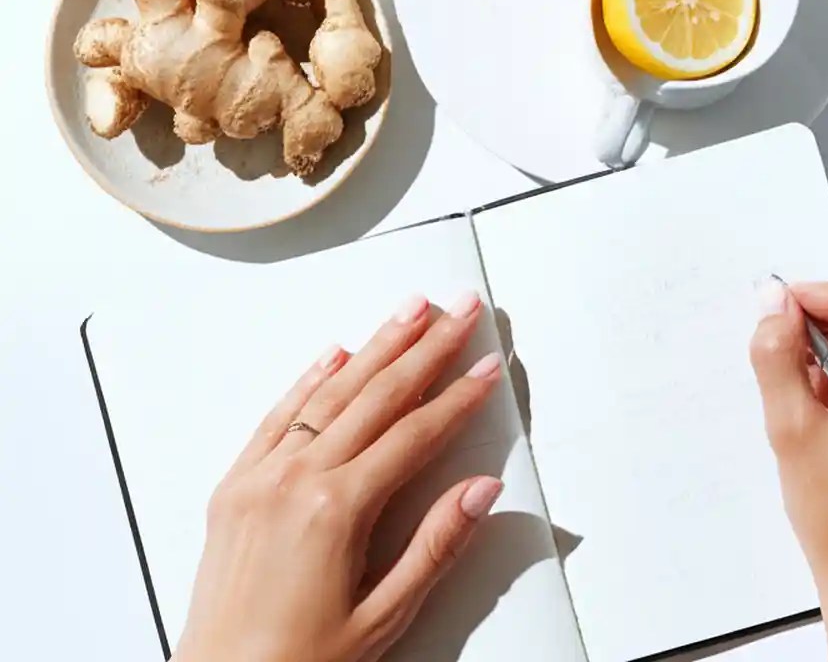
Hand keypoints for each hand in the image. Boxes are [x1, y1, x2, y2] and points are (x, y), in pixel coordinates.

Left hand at [174, 292, 504, 661]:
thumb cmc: (297, 661)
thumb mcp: (384, 613)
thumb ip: (436, 544)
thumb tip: (482, 490)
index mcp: (336, 510)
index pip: (415, 435)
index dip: (458, 397)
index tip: (486, 368)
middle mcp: (294, 481)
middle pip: (378, 397)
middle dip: (426, 347)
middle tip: (460, 309)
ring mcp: (259, 478)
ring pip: (329, 394)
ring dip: (375, 346)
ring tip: (409, 310)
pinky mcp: (233, 487)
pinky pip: (277, 417)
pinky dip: (309, 380)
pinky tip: (335, 354)